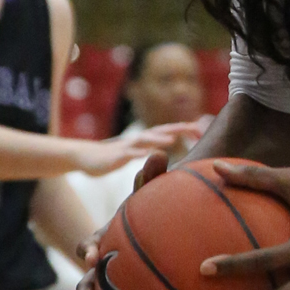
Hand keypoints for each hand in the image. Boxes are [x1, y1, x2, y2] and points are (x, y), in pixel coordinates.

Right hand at [73, 150, 172, 289]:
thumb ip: (152, 177)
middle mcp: (102, 265)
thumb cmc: (153, 211)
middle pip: (88, 284)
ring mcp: (110, 287)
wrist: (157, 231)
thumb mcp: (151, 194)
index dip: (88, 247)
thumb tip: (158, 151)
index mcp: (106, 239)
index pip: (91, 242)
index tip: (89, 255)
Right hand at [74, 123, 200, 175]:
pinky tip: (145, 155)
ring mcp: (127, 146)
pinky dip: (136, 153)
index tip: (203, 130)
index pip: (169, 131)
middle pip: (161, 130)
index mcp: (145, 139)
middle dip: (179, 129)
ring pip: (145, 140)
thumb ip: (153, 156)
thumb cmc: (115, 157)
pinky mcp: (115, 156)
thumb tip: (172, 160)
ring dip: (159, 139)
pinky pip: (127, 154)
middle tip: (196, 129)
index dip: (185, 129)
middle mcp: (138, 139)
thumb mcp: (136, 155)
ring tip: (173, 140)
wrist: (86, 157)